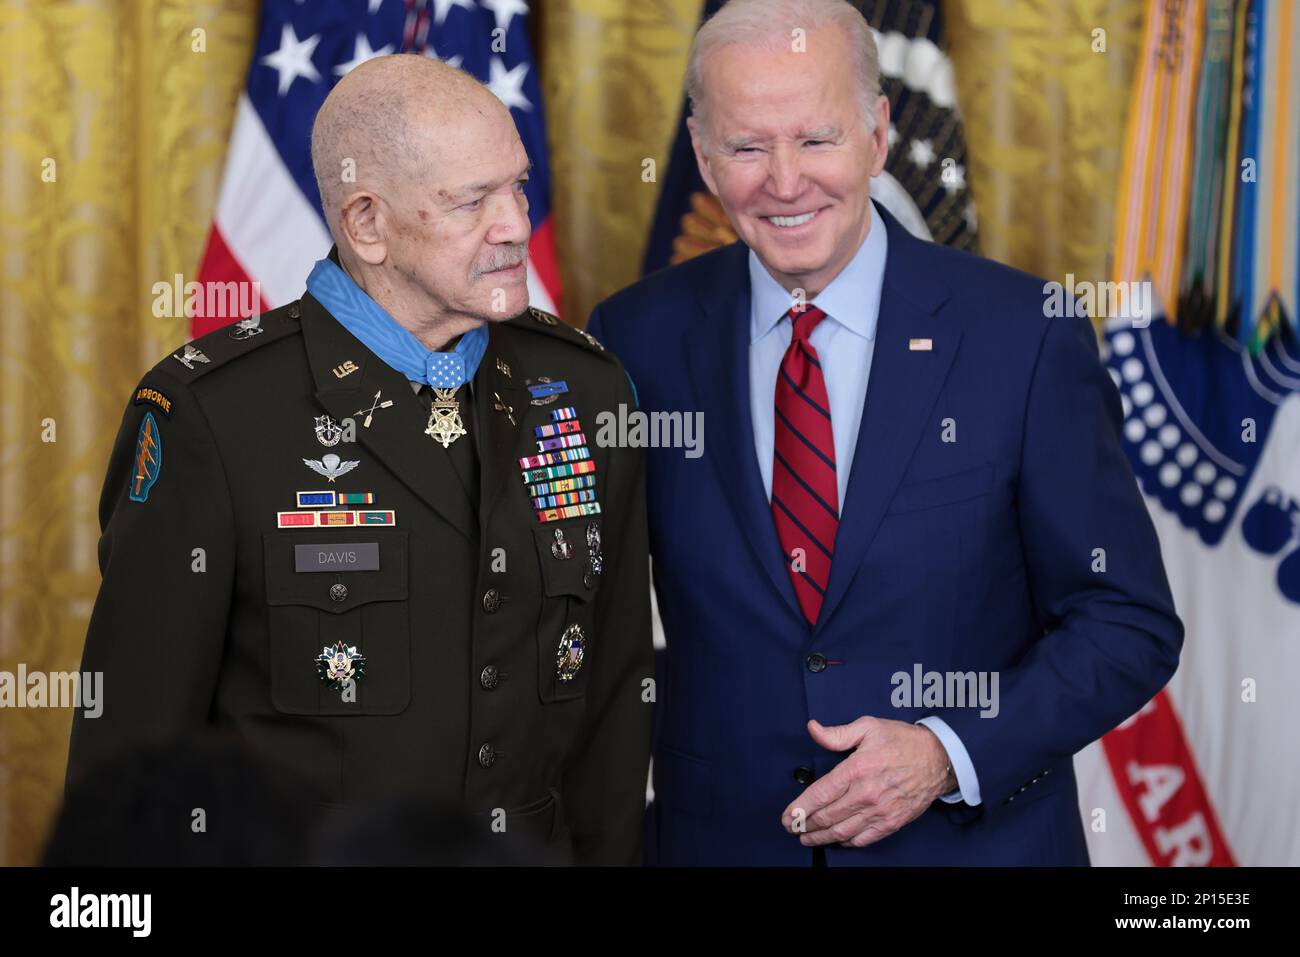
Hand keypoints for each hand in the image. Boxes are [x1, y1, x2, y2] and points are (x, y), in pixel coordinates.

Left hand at [780, 716, 953, 847]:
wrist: (939, 759)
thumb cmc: (903, 741)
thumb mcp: (868, 727)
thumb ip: (837, 734)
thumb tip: (813, 729)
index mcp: (857, 769)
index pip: (821, 794)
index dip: (800, 808)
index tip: (787, 815)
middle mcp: (867, 794)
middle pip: (828, 816)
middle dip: (805, 824)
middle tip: (791, 827)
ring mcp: (880, 811)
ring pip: (843, 831)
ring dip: (821, 837)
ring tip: (807, 838)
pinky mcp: (892, 822)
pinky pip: (864, 838)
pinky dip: (847, 842)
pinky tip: (836, 840)